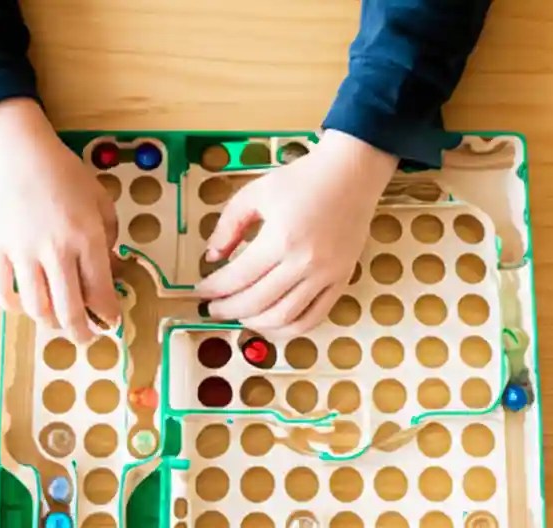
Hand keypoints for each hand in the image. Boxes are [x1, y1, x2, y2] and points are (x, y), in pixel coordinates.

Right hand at [0, 99, 120, 342]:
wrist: (15, 148)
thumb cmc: (62, 171)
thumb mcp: (99, 199)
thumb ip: (108, 236)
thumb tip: (108, 269)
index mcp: (86, 238)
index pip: (101, 294)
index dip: (109, 316)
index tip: (111, 321)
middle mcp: (54, 251)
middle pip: (69, 312)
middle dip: (82, 333)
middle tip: (87, 337)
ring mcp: (21, 253)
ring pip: (37, 309)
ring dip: (50, 323)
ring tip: (58, 321)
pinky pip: (1, 293)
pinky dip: (14, 307)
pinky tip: (24, 304)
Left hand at [196, 130, 397, 337]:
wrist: (352, 173)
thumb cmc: (302, 180)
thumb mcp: (254, 193)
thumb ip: (228, 226)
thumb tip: (212, 258)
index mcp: (281, 237)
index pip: (238, 277)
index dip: (213, 289)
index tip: (200, 291)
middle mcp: (305, 261)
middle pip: (257, 303)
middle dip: (228, 310)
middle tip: (212, 308)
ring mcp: (326, 275)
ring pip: (285, 318)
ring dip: (255, 323)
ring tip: (240, 314)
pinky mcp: (341, 280)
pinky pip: (313, 318)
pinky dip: (289, 329)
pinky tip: (271, 322)